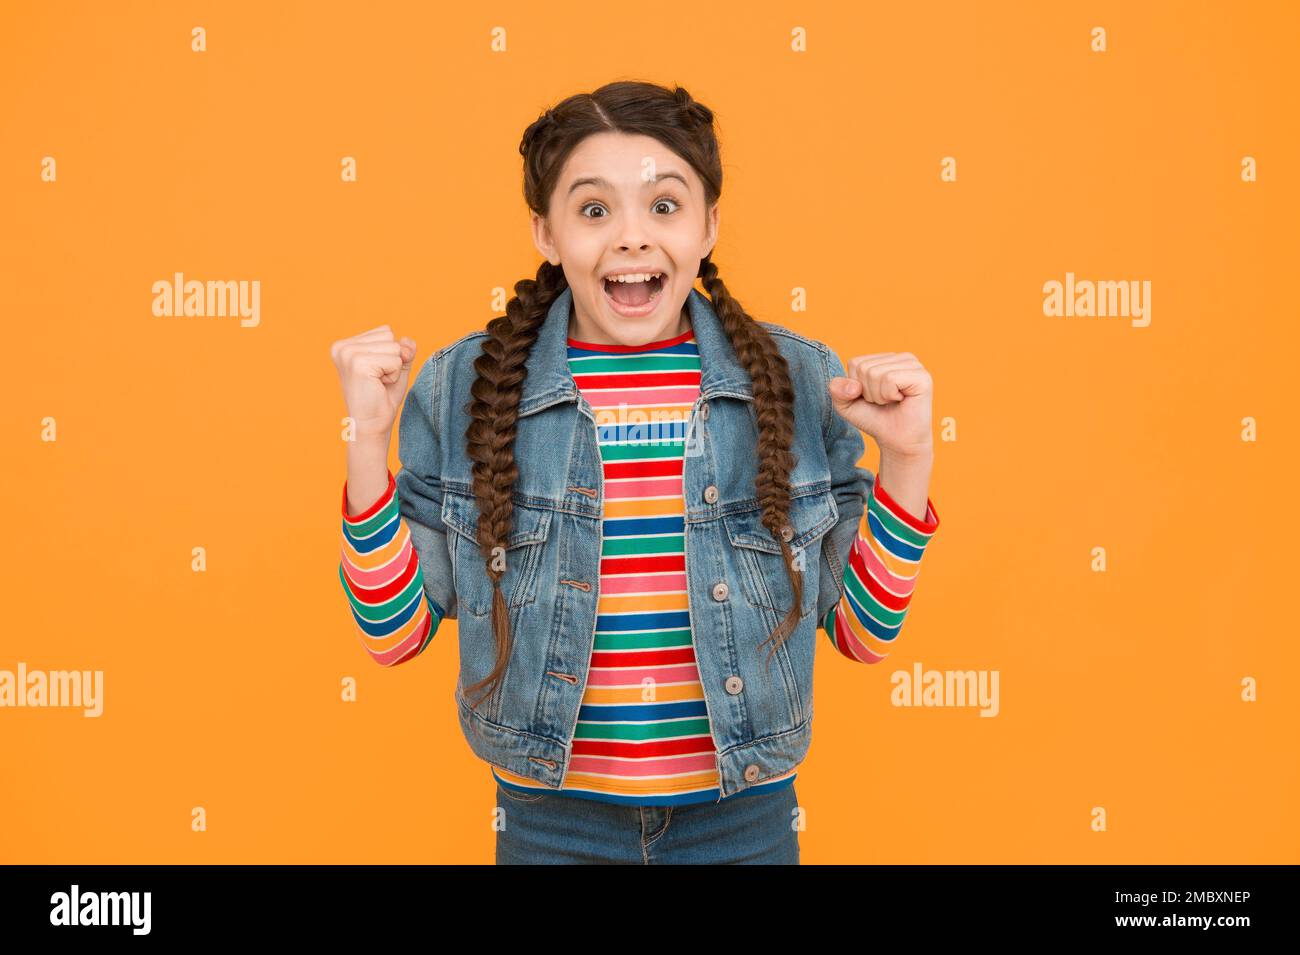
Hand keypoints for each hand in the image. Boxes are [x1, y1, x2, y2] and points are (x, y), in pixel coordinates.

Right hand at [330, 325, 417, 442]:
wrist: (371, 425)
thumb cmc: (382, 398)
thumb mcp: (396, 366)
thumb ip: (404, 349)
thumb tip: (408, 341)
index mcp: (344, 345)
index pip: (385, 331)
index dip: (390, 354)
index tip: (375, 374)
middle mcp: (342, 347)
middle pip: (390, 336)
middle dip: (392, 360)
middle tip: (377, 381)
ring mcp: (349, 354)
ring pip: (394, 347)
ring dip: (393, 369)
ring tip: (377, 384)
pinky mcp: (359, 364)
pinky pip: (395, 360)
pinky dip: (394, 375)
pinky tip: (378, 387)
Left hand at [829, 352, 933, 459]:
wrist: (897, 442)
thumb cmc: (874, 419)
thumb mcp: (846, 405)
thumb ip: (837, 390)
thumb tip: (852, 386)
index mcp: (885, 358)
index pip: (855, 363)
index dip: (857, 387)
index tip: (872, 398)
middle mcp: (901, 357)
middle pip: (864, 368)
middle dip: (868, 392)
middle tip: (884, 402)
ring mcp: (913, 365)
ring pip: (876, 373)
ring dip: (879, 396)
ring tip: (893, 402)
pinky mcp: (922, 377)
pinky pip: (890, 379)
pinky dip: (889, 395)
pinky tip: (901, 401)